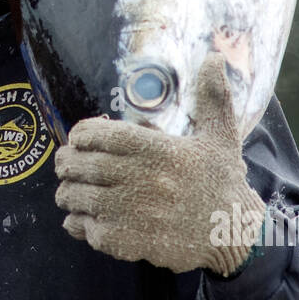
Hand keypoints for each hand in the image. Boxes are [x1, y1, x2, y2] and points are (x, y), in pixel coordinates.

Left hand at [54, 52, 266, 275]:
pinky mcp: (128, 242)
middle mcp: (141, 179)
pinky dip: (78, 223)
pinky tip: (82, 218)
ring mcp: (132, 212)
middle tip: (65, 163)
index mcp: (158, 150)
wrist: (233, 234)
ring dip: (67, 193)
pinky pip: (86, 229)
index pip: (101, 135)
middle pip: (82, 165)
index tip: (78, 138)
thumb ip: (212, 97)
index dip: (81, 135)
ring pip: (77, 197)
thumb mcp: (221, 136)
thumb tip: (213, 57)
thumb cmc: (222, 182)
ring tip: (69, 191)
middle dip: (66, 163)